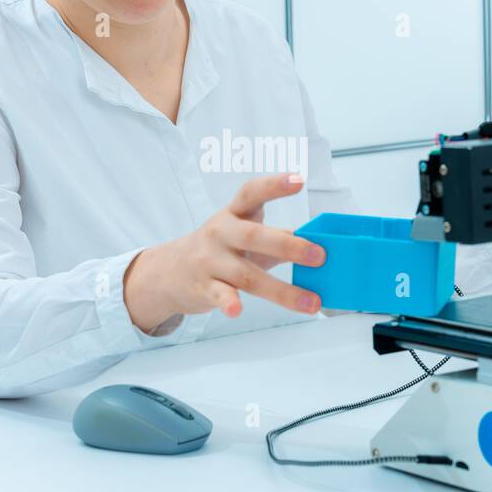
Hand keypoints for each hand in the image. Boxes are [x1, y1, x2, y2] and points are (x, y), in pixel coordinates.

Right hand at [122, 172, 326, 331]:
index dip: (274, 185)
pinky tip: (237, 310)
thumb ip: (279, 235)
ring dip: (282, 291)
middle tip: (320, 255)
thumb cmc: (220, 250)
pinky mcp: (203, 287)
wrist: (169, 272)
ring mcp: (210, 261)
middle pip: (253, 235)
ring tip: (311, 302)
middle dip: (288, 245)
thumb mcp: (244, 234)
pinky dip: (228, 302)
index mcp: (234, 214)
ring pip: (246, 274)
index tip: (298, 180)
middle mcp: (220, 233)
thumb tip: (322, 241)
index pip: (252, 193)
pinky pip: (218, 295)